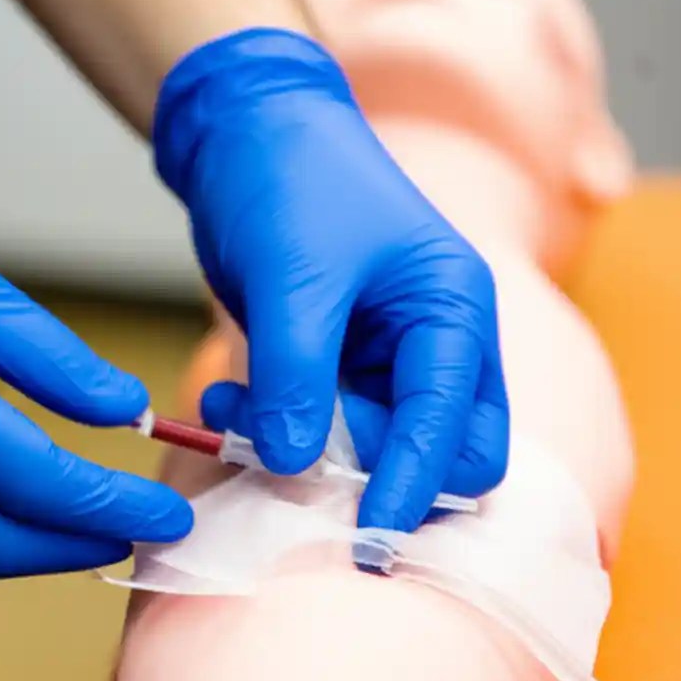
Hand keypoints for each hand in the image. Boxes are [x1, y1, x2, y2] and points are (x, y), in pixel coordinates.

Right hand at [0, 138, 191, 576]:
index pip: (49, 487)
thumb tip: (121, 405)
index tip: (172, 511)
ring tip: (90, 521)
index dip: (118, 506)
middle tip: (144, 532)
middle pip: (10, 545)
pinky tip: (8, 495)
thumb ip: (42, 354)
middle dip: (86, 547)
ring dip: (35, 544)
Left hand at [154, 29, 508, 530]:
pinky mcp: (339, 364)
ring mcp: (387, 357)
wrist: (246, 136)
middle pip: (442, 453)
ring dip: (306, 452)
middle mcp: (436, 341)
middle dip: (373, 474)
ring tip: (235, 415)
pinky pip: (323, 427)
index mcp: (454, 310)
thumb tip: (293, 468)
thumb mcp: (294, 278)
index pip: (453, 425)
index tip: (370, 543)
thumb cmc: (290, 181)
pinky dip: (278, 429)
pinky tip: (227, 403)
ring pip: (372, 447)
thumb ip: (297, 376)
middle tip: (299, 467)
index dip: (412, 486)